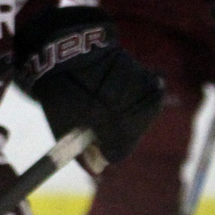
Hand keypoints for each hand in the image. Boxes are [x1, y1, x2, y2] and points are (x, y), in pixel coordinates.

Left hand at [15, 6, 164, 164]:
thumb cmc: (65, 89)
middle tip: (92, 119)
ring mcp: (147, 95)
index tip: (88, 143)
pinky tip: (109, 86)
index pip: (116, 153)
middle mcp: (140, 114)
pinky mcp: (149, 79)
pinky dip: (127, 97)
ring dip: (121, 114)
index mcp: (121, 128)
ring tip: (99, 98)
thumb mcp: (65, 125)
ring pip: (137, 117)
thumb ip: (82, 153)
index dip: (100, 150)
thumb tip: (97, 169)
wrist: (71, 44)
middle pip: (129, 136)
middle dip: (112, 132)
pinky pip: (141, 98)